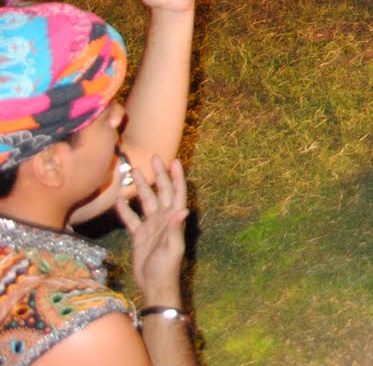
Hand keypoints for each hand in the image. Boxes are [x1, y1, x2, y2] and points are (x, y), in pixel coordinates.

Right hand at [115, 158, 188, 303]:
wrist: (154, 284)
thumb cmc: (167, 267)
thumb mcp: (173, 248)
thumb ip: (175, 229)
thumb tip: (182, 210)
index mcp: (173, 218)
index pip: (177, 193)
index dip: (177, 177)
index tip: (174, 161)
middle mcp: (163, 218)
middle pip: (161, 192)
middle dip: (158, 175)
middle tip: (153, 158)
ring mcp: (151, 225)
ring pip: (145, 201)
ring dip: (141, 187)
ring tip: (134, 171)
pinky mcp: (139, 235)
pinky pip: (131, 218)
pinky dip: (125, 208)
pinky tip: (119, 198)